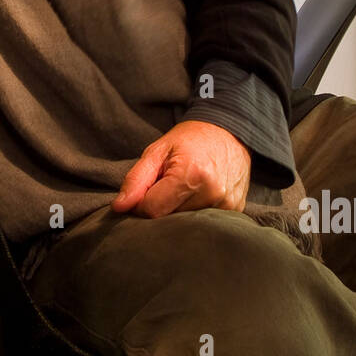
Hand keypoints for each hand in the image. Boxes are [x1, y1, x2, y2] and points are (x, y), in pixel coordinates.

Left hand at [111, 120, 250, 217]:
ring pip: (185, 224)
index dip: (141, 204)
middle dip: (161, 208)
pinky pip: (203, 221)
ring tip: (184, 188)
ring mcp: (227, 204)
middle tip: (166, 187)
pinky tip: (198, 194)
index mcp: (191, 174)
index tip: (146, 191)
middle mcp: (212, 193)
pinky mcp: (235, 211)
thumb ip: (136, 180)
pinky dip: (194, 212)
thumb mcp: (157, 151)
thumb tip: (119, 208)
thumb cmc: (190, 139)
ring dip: (177, 211)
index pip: (152, 210)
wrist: (230, 132)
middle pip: (169, 220)